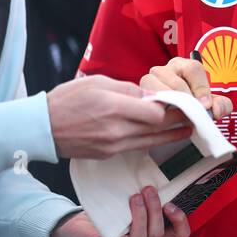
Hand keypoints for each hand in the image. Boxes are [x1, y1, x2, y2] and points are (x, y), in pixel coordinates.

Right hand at [48, 75, 190, 158]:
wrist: (41, 127)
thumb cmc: (67, 99)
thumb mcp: (97, 82)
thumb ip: (127, 89)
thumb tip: (151, 95)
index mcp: (114, 108)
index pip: (156, 113)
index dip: (172, 109)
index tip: (182, 104)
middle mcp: (116, 130)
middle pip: (157, 129)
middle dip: (178, 123)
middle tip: (194, 119)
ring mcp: (112, 146)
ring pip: (150, 142)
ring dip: (170, 136)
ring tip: (186, 131)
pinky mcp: (108, 154)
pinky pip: (135, 147)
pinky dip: (149, 140)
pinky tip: (158, 135)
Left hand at [49, 186, 189, 236]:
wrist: (79, 228)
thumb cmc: (109, 215)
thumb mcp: (132, 207)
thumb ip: (146, 200)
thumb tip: (155, 177)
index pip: (179, 234)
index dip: (180, 220)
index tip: (170, 203)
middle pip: (158, 234)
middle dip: (155, 209)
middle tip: (148, 189)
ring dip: (141, 215)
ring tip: (135, 197)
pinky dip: (121, 229)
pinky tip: (118, 214)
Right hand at [140, 57, 232, 121]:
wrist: (173, 116)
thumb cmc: (193, 105)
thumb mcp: (211, 104)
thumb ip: (222, 105)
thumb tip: (216, 110)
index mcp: (183, 65)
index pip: (193, 69)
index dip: (201, 87)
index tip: (206, 105)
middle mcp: (164, 70)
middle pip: (176, 82)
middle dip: (187, 101)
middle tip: (193, 114)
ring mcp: (148, 81)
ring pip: (159, 92)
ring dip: (172, 107)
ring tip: (180, 118)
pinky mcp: (139, 95)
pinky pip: (147, 103)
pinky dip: (158, 112)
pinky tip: (166, 119)